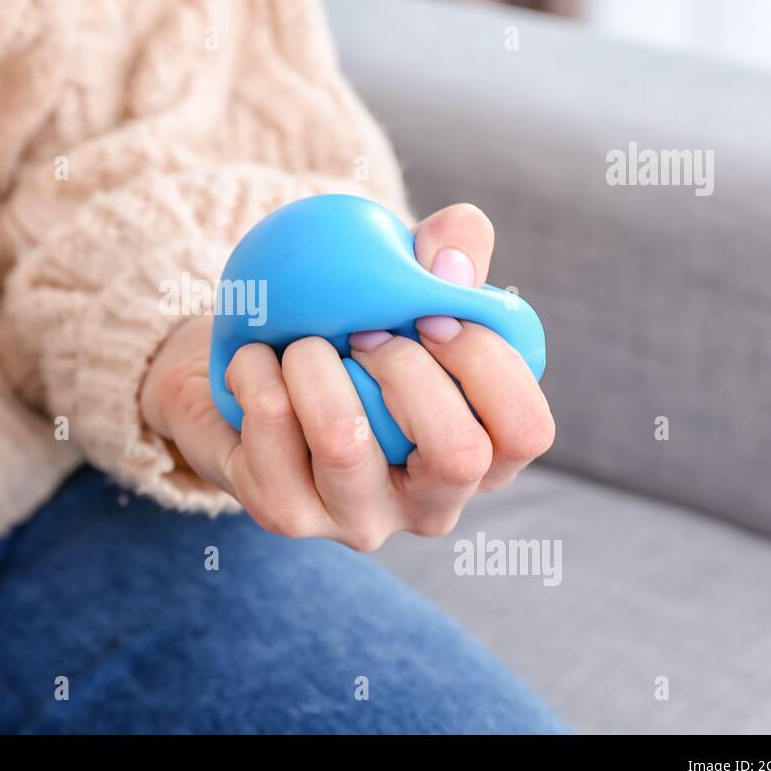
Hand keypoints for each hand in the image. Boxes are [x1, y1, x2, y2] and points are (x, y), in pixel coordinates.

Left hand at [139, 203, 554, 550]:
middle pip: (457, 453)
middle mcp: (430, 504)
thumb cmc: (349, 330)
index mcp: (482, 456)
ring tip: (304, 344)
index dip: (487, 364)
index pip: (526, 432)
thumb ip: (450, 252)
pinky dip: (258, 371)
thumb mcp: (410, 283)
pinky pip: (272, 430)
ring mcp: (357, 517)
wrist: (244, 369)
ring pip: (347, 444)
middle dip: (406, 367)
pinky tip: (255, 358)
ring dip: (319, 366)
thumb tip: (452, 266)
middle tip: (365, 332)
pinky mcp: (285, 512)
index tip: (433, 315)